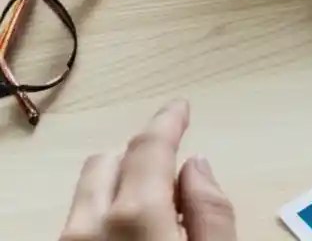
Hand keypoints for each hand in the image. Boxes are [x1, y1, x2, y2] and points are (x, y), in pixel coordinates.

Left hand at [60, 100, 237, 240]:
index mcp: (134, 218)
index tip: (180, 106)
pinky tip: (128, 235)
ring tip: (151, 209)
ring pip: (85, 194)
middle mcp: (87, 227)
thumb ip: (211, 214)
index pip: (149, 149)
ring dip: (117, 187)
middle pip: (105, 163)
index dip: (167, 122)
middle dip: (137, 156)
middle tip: (170, 173)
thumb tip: (196, 168)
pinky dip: (102, 215)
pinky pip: (78, 222)